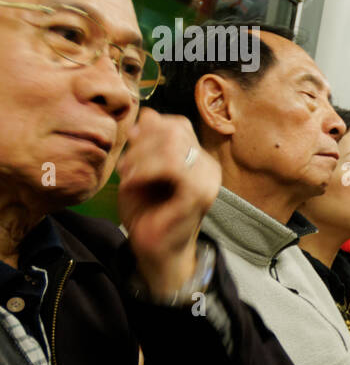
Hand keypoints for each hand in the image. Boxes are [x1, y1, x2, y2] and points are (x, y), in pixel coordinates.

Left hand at [116, 109, 220, 297]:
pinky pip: (173, 165)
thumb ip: (145, 143)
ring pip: (173, 144)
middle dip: (141, 143)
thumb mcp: (141, 170)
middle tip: (125, 165)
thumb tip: (148, 113)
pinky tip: (133, 182)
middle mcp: (207, 166)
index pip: (177, 124)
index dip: (149, 128)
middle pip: (174, 130)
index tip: (128, 145)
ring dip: (141, 157)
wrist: (155, 251)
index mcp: (197, 159)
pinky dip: (146, 170)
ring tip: (127, 175)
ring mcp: (206, 180)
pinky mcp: (198, 194)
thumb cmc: (148, 213)